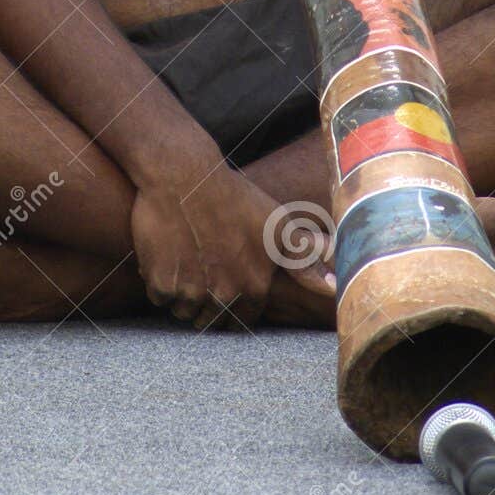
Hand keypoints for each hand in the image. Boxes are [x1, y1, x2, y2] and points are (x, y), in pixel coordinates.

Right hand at [131, 151, 334, 331]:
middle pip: (211, 318)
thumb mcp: (277, 224)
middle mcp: (224, 294)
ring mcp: (191, 290)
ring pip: (184, 310)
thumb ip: (305, 258)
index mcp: (254, 286)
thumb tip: (335, 286)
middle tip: (202, 269)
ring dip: (182, 295)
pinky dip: (160, 282)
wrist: (184, 175)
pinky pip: (159, 297)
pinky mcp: (162, 281)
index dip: (233, 302)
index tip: (224, 281)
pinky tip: (167, 256)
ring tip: (185, 261)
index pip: (242, 319)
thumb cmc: (234, 197)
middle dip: (206, 301)